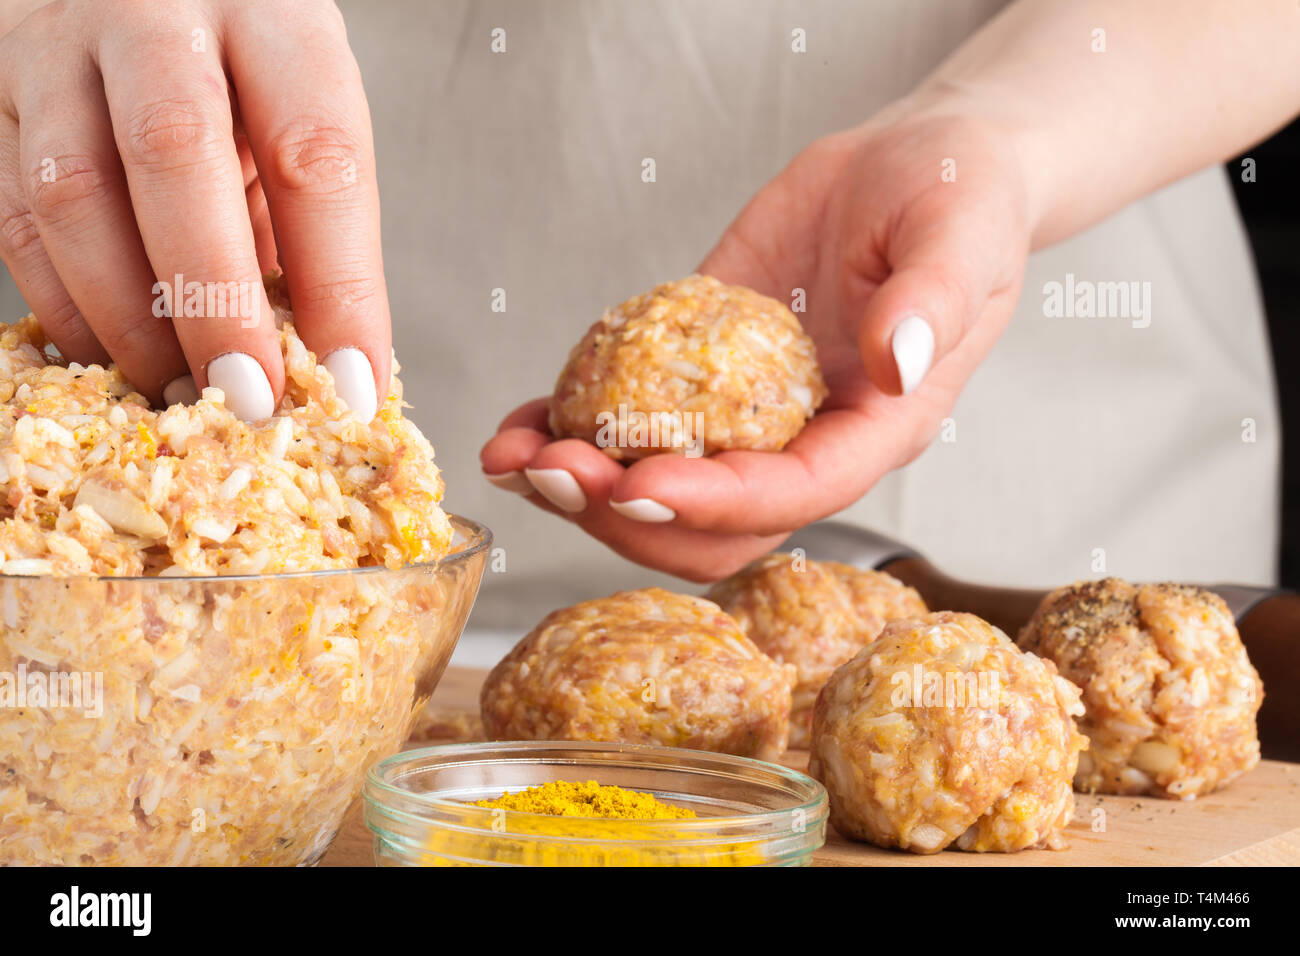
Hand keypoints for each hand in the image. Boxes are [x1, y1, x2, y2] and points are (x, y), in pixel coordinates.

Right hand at [0, 0, 387, 420]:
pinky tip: (113, 355)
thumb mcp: (297, 106)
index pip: (315, 150)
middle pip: (176, 154)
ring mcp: (56, 46)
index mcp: (271, 12)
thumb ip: (304, 212)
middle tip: (248, 399)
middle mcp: (156, 11)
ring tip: (181, 392)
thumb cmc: (242, 59)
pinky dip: (66, 303)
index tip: (353, 384)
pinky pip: (15, 214)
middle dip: (216, 302)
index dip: (339, 282)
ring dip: (131, 317)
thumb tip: (324, 358)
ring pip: (74, 192)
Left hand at [481, 101, 1032, 580]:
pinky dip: (568, 433)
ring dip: (582, 493)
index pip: (793, 493)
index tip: (639, 483)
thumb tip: (896, 363)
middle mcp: (806, 442)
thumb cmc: (955, 195)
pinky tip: (518, 427)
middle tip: (554, 474)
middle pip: (713, 527)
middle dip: (626, 513)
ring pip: (660, 496)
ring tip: (511, 460)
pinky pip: (631, 426)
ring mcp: (746, 419)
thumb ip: (934, 301)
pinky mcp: (697, 376)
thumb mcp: (960, 232)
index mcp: (875, 429)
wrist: (908, 164)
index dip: (715, 500)